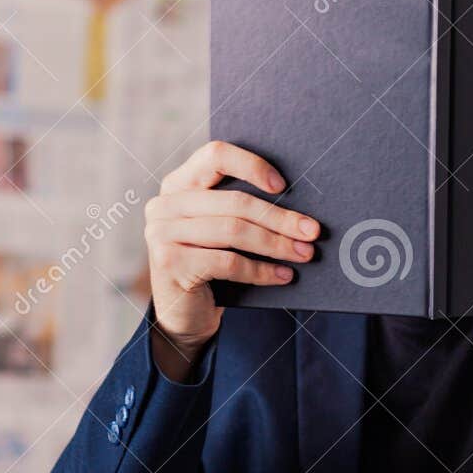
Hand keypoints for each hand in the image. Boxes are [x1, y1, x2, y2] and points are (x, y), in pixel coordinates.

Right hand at [145, 141, 320, 379]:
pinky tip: (283, 275)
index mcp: (177, 184)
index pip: (215, 156)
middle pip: (234, 202)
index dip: (251, 166)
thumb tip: (297, 207)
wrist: (182, 315)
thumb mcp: (218, 232)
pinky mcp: (170, 263)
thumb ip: (239, 211)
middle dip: (279, 218)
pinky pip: (228, 262)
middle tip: (311, 230)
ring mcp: (162, 234)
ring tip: (303, 254)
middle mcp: (164, 205)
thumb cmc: (208, 266)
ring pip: (233, 230)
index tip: (282, 185)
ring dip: (275, 244)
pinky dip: (261, 270)